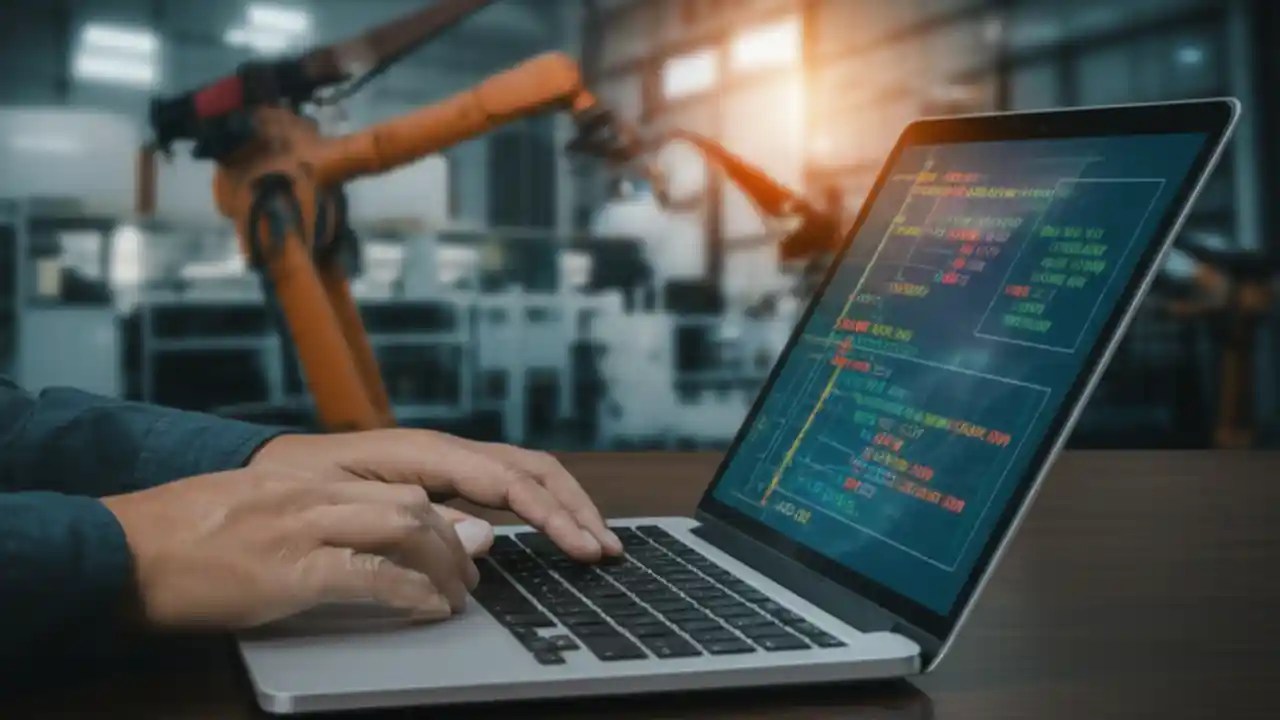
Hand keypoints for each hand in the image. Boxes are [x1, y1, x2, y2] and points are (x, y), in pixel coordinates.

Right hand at [101, 466, 477, 629]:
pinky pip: (372, 576)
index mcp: (305, 480)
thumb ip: (307, 518)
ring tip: (456, 596)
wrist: (124, 550)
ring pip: (405, 529)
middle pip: (413, 505)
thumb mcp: (252, 510)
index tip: (455, 545)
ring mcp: (303, 528)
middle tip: (467, 576)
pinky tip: (428, 609)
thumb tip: (350, 542)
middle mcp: (312, 494)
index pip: (395, 488)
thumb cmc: (180, 539)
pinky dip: (411, 593)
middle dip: (452, 543)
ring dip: (443, 566)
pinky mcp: (291, 570)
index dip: (438, 519)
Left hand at [251, 430, 622, 560]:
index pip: (511, 480)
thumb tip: (486, 537)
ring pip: (527, 473)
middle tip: (607, 548)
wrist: (269, 472)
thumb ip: (417, 520)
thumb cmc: (302, 486)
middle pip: (533, 468)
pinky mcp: (446, 477)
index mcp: (429, 452)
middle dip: (576, 506)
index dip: (554, 514)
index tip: (584, 546)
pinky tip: (556, 528)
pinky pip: (508, 485)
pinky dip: (541, 505)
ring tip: (596, 540)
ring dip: (566, 504)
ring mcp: (449, 462)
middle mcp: (447, 451)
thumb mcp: (349, 508)